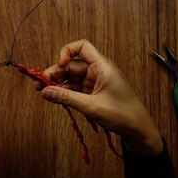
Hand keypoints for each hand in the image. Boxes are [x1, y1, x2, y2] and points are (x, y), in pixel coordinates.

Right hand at [39, 40, 162, 155]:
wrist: (137, 130)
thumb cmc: (122, 114)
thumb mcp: (91, 106)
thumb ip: (66, 98)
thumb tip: (45, 92)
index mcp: (101, 66)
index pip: (82, 47)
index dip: (67, 52)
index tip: (59, 65)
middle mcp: (97, 71)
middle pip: (71, 65)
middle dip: (55, 73)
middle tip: (40, 85)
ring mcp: (94, 82)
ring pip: (71, 77)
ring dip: (58, 84)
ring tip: (44, 92)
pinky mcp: (92, 93)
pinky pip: (74, 88)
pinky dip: (64, 92)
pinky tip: (55, 98)